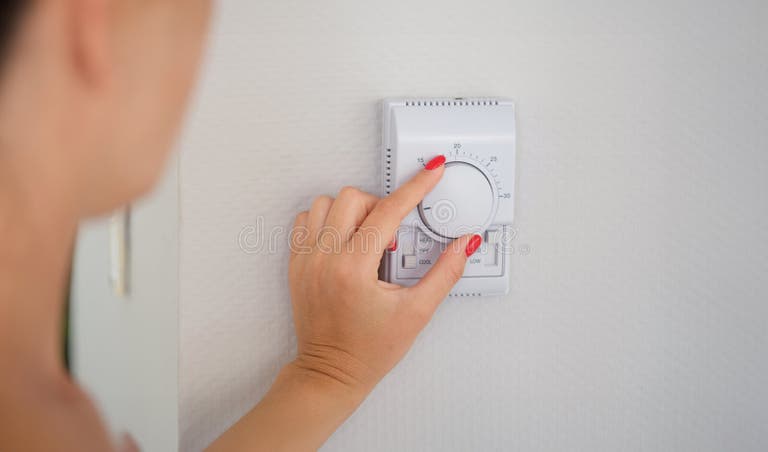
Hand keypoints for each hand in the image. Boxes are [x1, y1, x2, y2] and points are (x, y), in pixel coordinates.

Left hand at [287, 155, 482, 396]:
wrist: (331, 374)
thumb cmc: (369, 350)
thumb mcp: (417, 313)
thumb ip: (445, 273)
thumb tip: (465, 244)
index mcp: (353, 269)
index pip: (389, 212)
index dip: (416, 187)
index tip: (431, 171)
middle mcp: (324, 259)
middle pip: (353, 199)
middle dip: (381, 207)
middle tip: (393, 236)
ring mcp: (305, 261)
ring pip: (325, 203)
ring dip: (351, 210)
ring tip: (367, 237)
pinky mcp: (296, 265)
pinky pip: (305, 221)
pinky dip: (326, 220)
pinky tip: (343, 240)